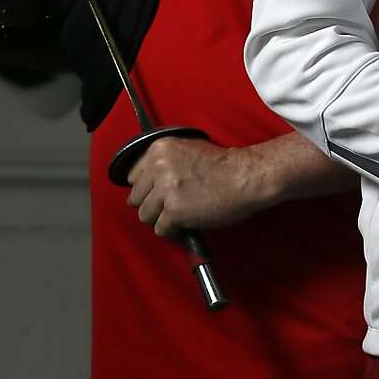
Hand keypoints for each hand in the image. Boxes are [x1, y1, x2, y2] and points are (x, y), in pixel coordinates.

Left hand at [126, 137, 271, 237]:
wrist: (245, 176)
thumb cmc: (223, 164)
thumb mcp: (189, 148)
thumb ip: (166, 160)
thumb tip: (148, 180)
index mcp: (160, 149)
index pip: (133, 176)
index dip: (147, 187)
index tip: (158, 191)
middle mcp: (158, 168)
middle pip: (136, 198)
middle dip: (152, 204)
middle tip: (170, 205)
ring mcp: (166, 190)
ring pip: (145, 215)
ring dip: (160, 218)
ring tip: (178, 215)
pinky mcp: (175, 211)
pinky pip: (161, 229)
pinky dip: (172, 230)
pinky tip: (185, 223)